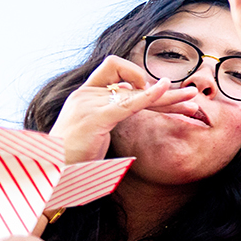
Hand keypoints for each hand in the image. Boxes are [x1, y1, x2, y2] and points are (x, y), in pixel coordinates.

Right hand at [49, 56, 196, 164]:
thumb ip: (111, 112)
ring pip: (137, 94)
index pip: (116, 69)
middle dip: (165, 91)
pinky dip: (149, 96)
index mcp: (86, 94)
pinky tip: (165, 90)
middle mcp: (87, 95)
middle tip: (191, 96)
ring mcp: (90, 104)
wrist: (49, 170)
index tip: (153, 97)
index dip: (138, 78)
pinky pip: (128, 104)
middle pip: (134, 84)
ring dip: (168, 98)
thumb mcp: (93, 128)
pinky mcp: (95, 118)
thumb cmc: (71, 154)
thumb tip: (133, 99)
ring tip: (192, 101)